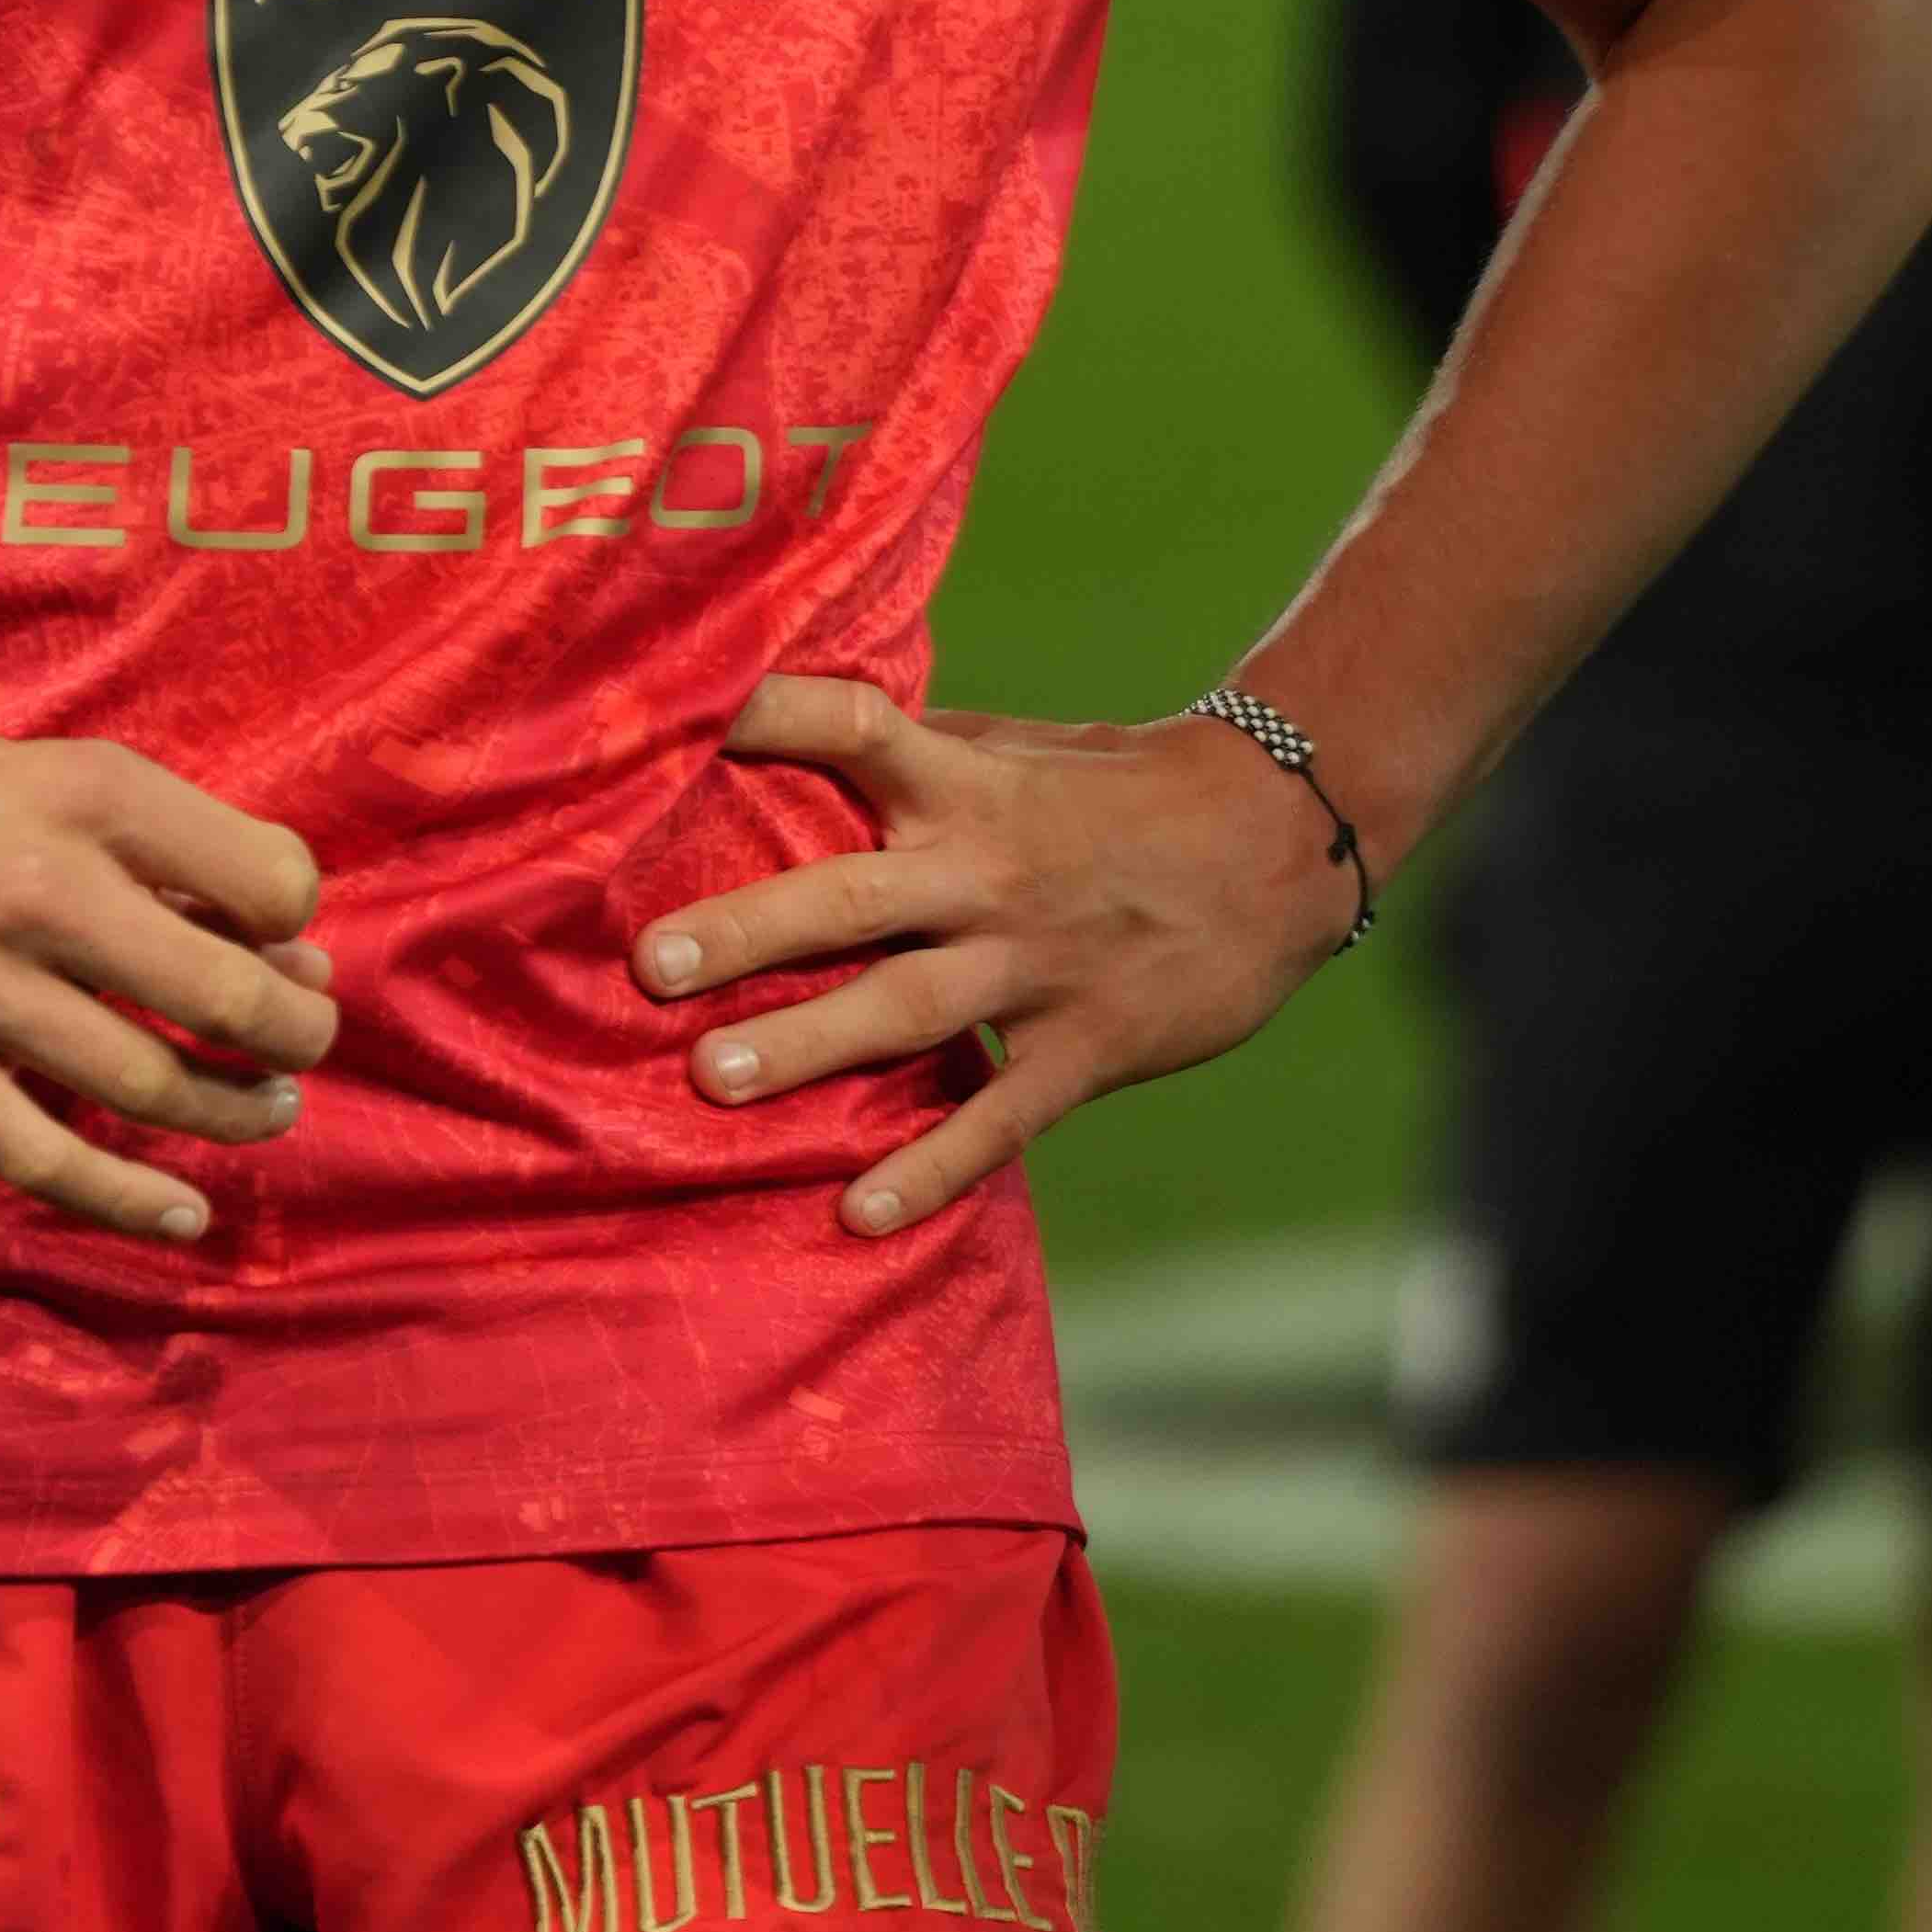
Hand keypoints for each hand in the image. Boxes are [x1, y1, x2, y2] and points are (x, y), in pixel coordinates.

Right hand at [0, 690, 330, 1253]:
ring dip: (232, 1113)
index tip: (287, 944)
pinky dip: (128, 1200)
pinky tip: (185, 1215)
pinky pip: (43, 1157)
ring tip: (267, 1111)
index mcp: (91, 792)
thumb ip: (163, 856)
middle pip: (223, 996)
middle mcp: (41, 884)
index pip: (265, 877)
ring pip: (148, 1086)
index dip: (295, 921)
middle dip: (293, 1037)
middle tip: (306, 1048)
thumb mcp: (51, 781)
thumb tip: (292, 949)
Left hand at [637, 672, 1364, 1236]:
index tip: (690, 719)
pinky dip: (929, 1169)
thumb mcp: (1025, 748)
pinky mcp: (1085, 1047)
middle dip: (749, 931)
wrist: (1280, 841)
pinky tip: (857, 1215)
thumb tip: (806, 734)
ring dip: (807, 1047)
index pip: (858, 727)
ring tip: (712, 1079)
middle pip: (851, 897)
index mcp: (969, 783)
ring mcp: (1034, 966)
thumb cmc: (1127, 786)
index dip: (776, 716)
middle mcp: (988, 872)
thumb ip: (923, 752)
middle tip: (651, 965)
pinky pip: (996, 1118)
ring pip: (905, 1011)